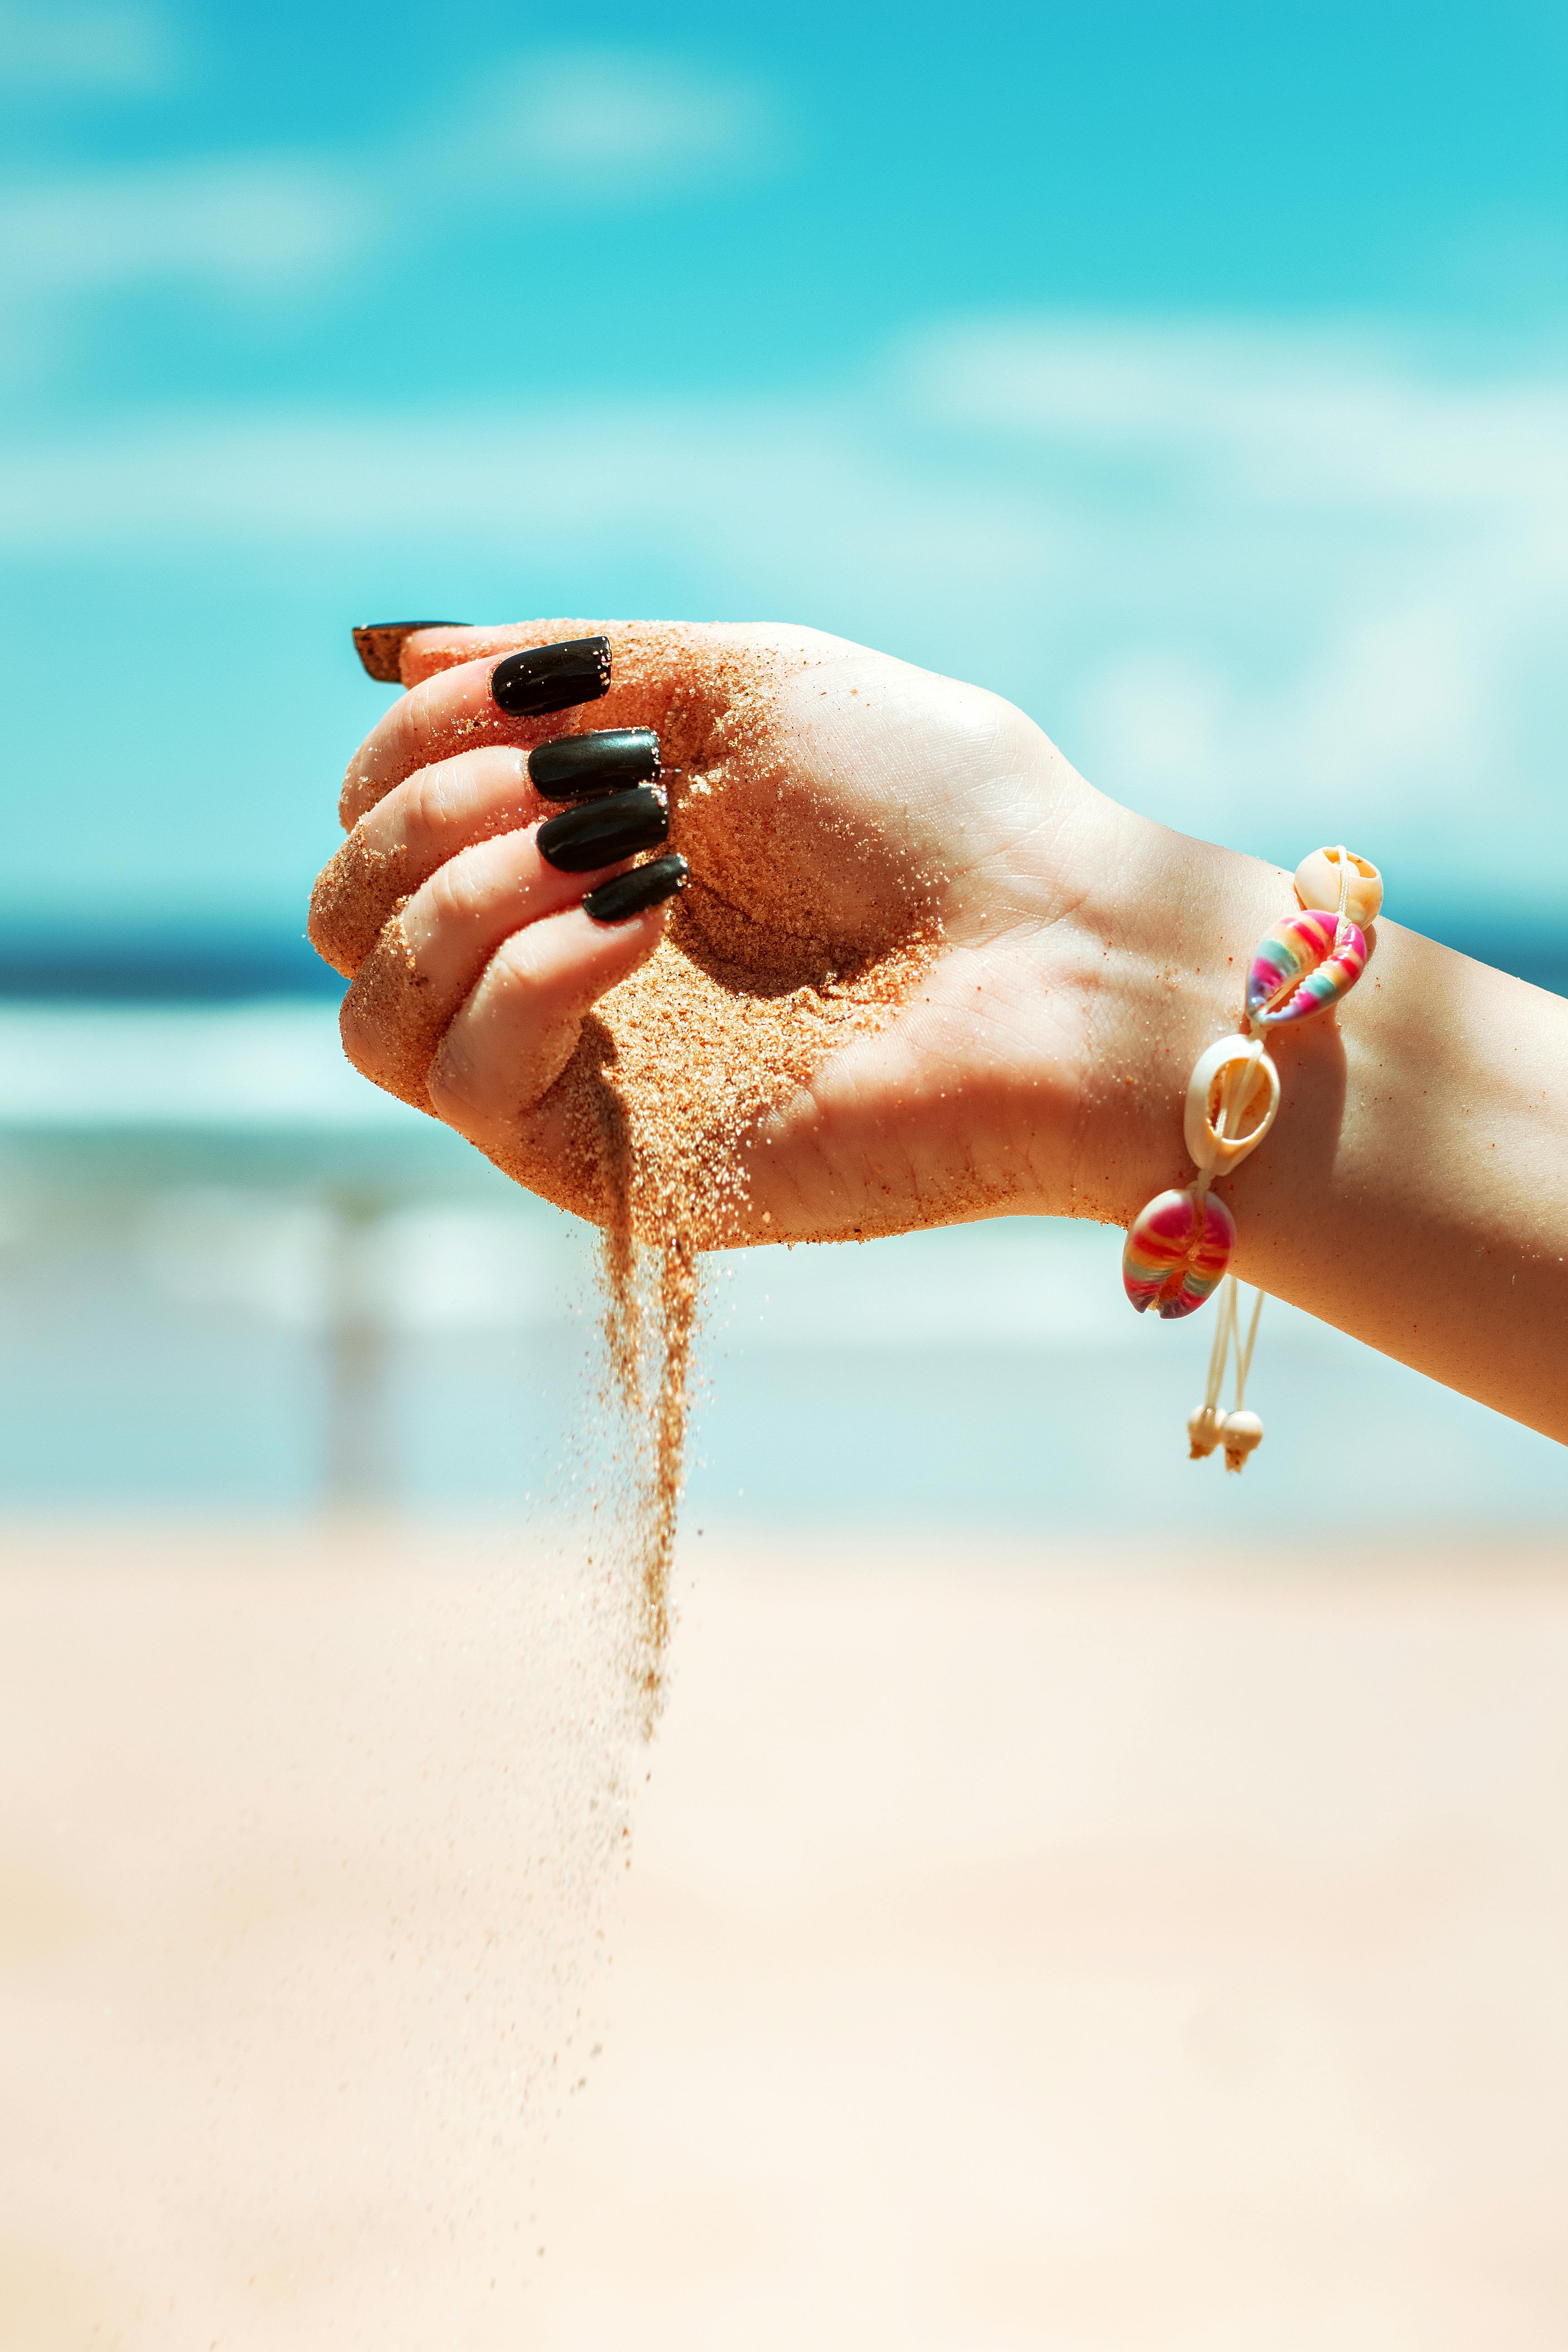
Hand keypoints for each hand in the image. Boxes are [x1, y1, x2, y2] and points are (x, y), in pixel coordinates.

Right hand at [307, 619, 1167, 1241]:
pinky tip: (640, 922)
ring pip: (373, 1011)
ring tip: (613, 852)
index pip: (384, 821)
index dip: (415, 744)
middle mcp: (564, 974)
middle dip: (422, 812)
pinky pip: (463, 1079)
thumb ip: (565, 668)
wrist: (1063, 959)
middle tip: (579, 781)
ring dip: (457, 893)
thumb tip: (388, 655)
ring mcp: (587, 1078)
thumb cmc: (944, 814)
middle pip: (349, 912)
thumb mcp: (748, 682)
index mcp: (584, 861)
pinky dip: (528, 974)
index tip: (534, 705)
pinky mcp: (617, 1169)